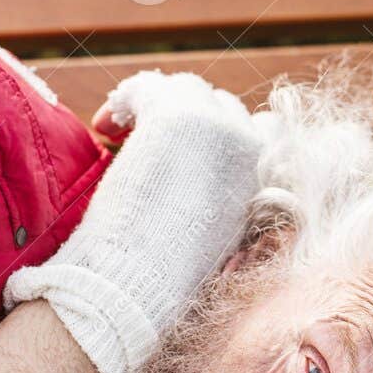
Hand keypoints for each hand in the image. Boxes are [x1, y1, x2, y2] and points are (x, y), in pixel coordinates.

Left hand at [4, 70, 263, 372]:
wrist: (139, 286)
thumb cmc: (166, 279)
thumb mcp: (217, 239)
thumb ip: (224, 202)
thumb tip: (207, 183)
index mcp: (264, 183)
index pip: (265, 130)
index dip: (224, 132)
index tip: (188, 151)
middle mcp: (251, 152)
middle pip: (224, 105)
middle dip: (189, 115)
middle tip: (148, 137)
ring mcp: (219, 130)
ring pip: (189, 89)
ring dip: (157, 103)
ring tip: (122, 130)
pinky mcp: (180, 118)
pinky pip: (148, 86)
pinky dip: (126, 99)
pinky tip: (107, 126)